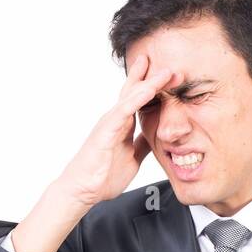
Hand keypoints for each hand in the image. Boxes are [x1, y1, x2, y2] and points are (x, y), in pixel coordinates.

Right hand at [8, 55, 175, 251]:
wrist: (82, 190)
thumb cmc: (101, 175)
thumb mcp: (132, 157)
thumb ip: (142, 143)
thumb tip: (156, 137)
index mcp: (122, 125)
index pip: (138, 99)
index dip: (153, 85)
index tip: (169, 73)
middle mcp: (115, 119)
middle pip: (134, 90)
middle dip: (151, 75)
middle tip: (169, 60)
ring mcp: (110, 123)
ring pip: (132, 96)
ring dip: (150, 82)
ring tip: (166, 70)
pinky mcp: (105, 131)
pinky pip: (124, 110)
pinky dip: (137, 99)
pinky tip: (149, 89)